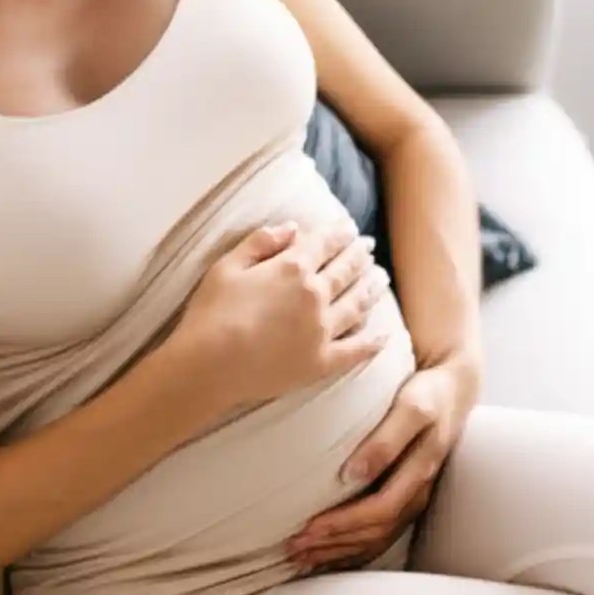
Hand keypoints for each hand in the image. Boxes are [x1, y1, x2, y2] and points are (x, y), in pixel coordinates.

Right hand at [178, 221, 392, 408]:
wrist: (208, 367)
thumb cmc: (210, 313)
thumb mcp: (226, 266)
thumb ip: (259, 242)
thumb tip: (292, 228)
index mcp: (292, 268)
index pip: (325, 243)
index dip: (340, 233)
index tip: (351, 228)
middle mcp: (315, 296)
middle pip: (346, 270)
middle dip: (359, 255)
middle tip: (368, 247)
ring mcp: (322, 331)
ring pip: (358, 304)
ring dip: (372, 287)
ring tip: (382, 278)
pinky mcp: (322, 363)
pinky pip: (356, 350)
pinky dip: (374, 342)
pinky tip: (385, 334)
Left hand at [285, 357, 481, 571]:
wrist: (453, 387)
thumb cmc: (427, 393)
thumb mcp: (412, 407)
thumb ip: (385, 439)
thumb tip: (352, 474)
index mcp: (419, 470)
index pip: (379, 510)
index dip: (343, 523)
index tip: (307, 527)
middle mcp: (417, 491)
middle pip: (374, 531)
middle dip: (333, 542)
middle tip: (293, 547)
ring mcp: (414, 499)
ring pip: (376, 539)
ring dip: (339, 551)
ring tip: (303, 557)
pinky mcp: (406, 500)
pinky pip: (381, 536)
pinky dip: (353, 550)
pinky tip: (328, 555)